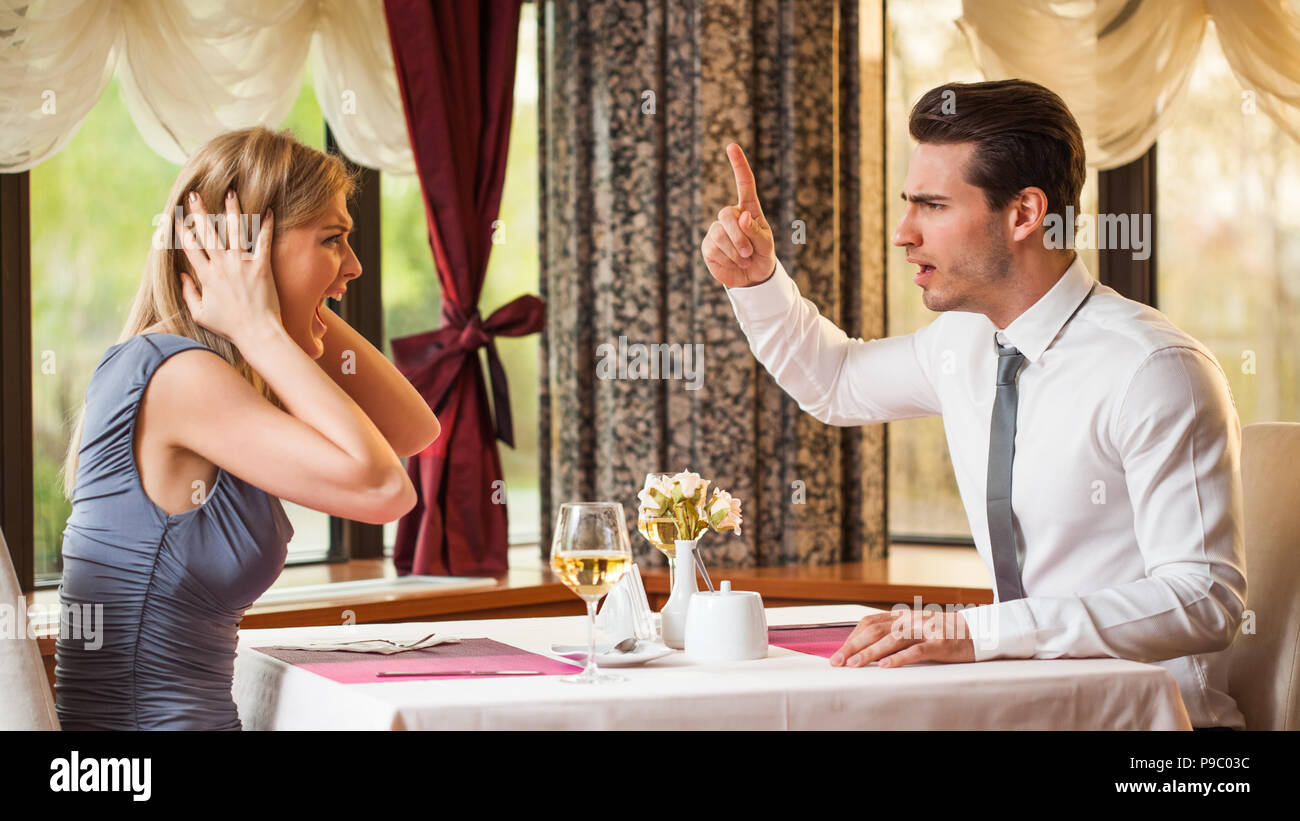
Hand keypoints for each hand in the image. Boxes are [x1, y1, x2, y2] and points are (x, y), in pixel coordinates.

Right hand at [176, 189, 280, 346]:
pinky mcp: (262, 266)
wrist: (258, 333)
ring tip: (230, 192)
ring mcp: (242, 264)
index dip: (182, 231)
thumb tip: (182, 277)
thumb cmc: (230, 326)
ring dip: (232, 210)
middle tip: (194, 194)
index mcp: (206, 277)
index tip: (177, 217)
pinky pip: (263, 241)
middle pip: (207, 233)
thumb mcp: (201, 314)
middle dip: (199, 212)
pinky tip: (267, 210)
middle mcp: (222, 266)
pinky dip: (265, 225)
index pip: (190, 248)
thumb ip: (188, 294)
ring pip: (234, 231)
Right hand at [700, 143, 776, 287]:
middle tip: (749, 253)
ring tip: (745, 260)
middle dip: (739, 236)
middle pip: (726, 214)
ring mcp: (716, 230)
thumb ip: (756, 231)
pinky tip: (733, 263)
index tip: (732, 146)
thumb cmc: (762, 257)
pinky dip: (727, 258)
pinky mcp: (708, 246)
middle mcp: (731, 217)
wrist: (752, 279)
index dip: (738, 165)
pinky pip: (713, 247)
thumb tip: (742, 217)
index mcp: (749, 210)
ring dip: (736, 250)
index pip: (744, 184)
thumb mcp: (766, 245)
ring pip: (720, 233)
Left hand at [829, 609, 975, 667]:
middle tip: (838, 662)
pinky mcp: (940, 643)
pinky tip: (886, 666)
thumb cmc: (941, 633)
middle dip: (854, 647)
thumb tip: (864, 646)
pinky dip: (900, 658)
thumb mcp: (915, 627)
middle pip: (876, 631)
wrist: (977, 631)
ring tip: (855, 665)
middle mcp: (911, 619)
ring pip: (893, 639)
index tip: (838, 653)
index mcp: (902, 615)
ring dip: (871, 653)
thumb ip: (894, 632)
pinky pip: (917, 650)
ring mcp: (926, 630)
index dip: (852, 637)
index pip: (870, 623)